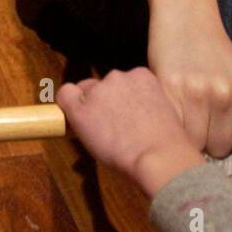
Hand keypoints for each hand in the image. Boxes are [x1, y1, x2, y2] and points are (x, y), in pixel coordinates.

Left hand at [58, 68, 205, 196]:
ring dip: (88, 109)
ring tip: (100, 133)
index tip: (117, 112)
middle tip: (109, 127)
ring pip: (84, 94)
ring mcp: (99, 91)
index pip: (120, 80)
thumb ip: (145, 104)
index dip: (116, 97)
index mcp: (141, 76)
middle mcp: (118, 77)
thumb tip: (133, 115)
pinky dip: (66, 107)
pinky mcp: (82, 108)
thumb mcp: (162, 112)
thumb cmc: (167, 144)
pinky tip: (75, 122)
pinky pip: (65, 97)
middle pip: (100, 86)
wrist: (159, 156)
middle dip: (102, 103)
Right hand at [146, 4, 231, 156]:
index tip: (219, 129)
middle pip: (220, 148)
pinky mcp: (171, 90)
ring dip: (188, 135)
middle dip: (209, 140)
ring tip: (184, 114)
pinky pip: (174, 129)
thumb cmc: (213, 52)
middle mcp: (228, 96)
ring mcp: (199, 94)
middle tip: (198, 120)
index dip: (230, 141)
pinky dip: (171, 125)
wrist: (186, 16)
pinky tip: (172, 109)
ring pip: (196, 143)